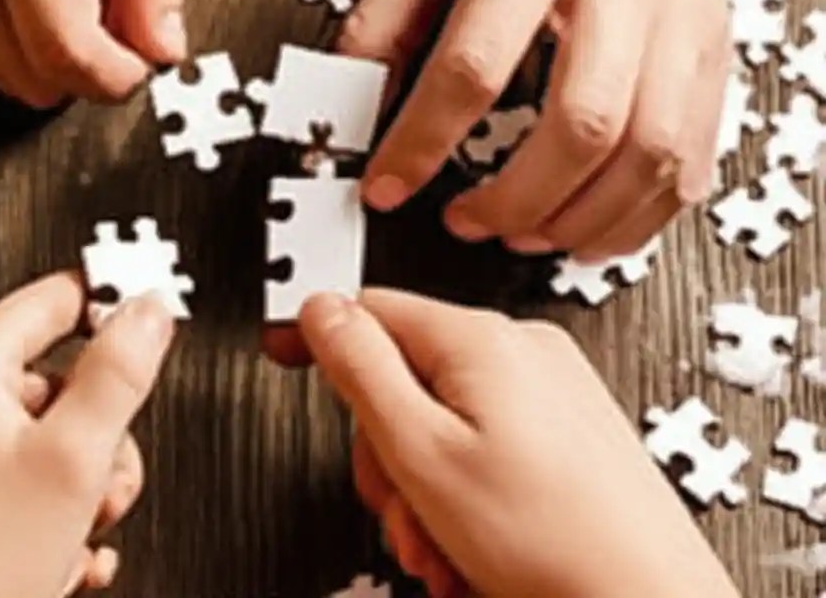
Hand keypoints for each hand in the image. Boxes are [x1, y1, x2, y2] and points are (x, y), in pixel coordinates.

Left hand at [0, 273, 174, 597]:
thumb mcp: (74, 459)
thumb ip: (118, 374)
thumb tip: (146, 312)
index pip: (51, 301)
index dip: (109, 310)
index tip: (148, 319)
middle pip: (54, 384)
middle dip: (98, 439)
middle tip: (105, 484)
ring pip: (38, 441)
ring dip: (78, 487)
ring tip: (77, 530)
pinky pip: (10, 482)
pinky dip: (45, 513)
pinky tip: (55, 554)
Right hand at [297, 290, 738, 597]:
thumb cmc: (550, 540)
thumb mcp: (421, 452)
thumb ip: (361, 370)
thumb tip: (321, 309)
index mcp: (481, 341)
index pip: (370, 308)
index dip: (321, 339)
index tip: (285, 353)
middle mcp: (522, 350)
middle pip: (402, 375)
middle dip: (384, 452)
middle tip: (399, 509)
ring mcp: (552, 389)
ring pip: (440, 418)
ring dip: (421, 486)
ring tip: (442, 544)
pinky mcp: (569, 428)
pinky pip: (485, 440)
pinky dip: (463, 490)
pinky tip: (473, 542)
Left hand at [341, 0, 728, 259]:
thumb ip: (394, 9)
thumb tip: (354, 96)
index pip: (475, 64)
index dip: (423, 142)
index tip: (385, 187)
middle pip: (584, 124)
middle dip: (517, 200)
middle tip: (467, 224)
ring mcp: (682, 14)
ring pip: (653, 151)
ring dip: (585, 219)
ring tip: (528, 237)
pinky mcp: (713, 45)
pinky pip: (696, 151)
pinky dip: (645, 212)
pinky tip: (594, 229)